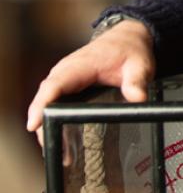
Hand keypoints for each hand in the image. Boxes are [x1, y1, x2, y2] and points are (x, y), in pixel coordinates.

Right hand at [27, 20, 154, 158]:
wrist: (127, 39)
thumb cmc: (130, 50)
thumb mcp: (139, 65)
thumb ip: (137, 81)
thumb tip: (137, 98)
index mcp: (78, 66)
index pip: (54, 85)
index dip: (41, 105)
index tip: (34, 124)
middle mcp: (65, 72)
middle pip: (45, 100)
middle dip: (44, 125)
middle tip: (54, 150)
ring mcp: (64, 79)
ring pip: (46, 104)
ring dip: (48, 128)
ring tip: (58, 154)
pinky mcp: (68, 86)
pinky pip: (54, 104)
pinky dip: (53, 122)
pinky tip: (61, 142)